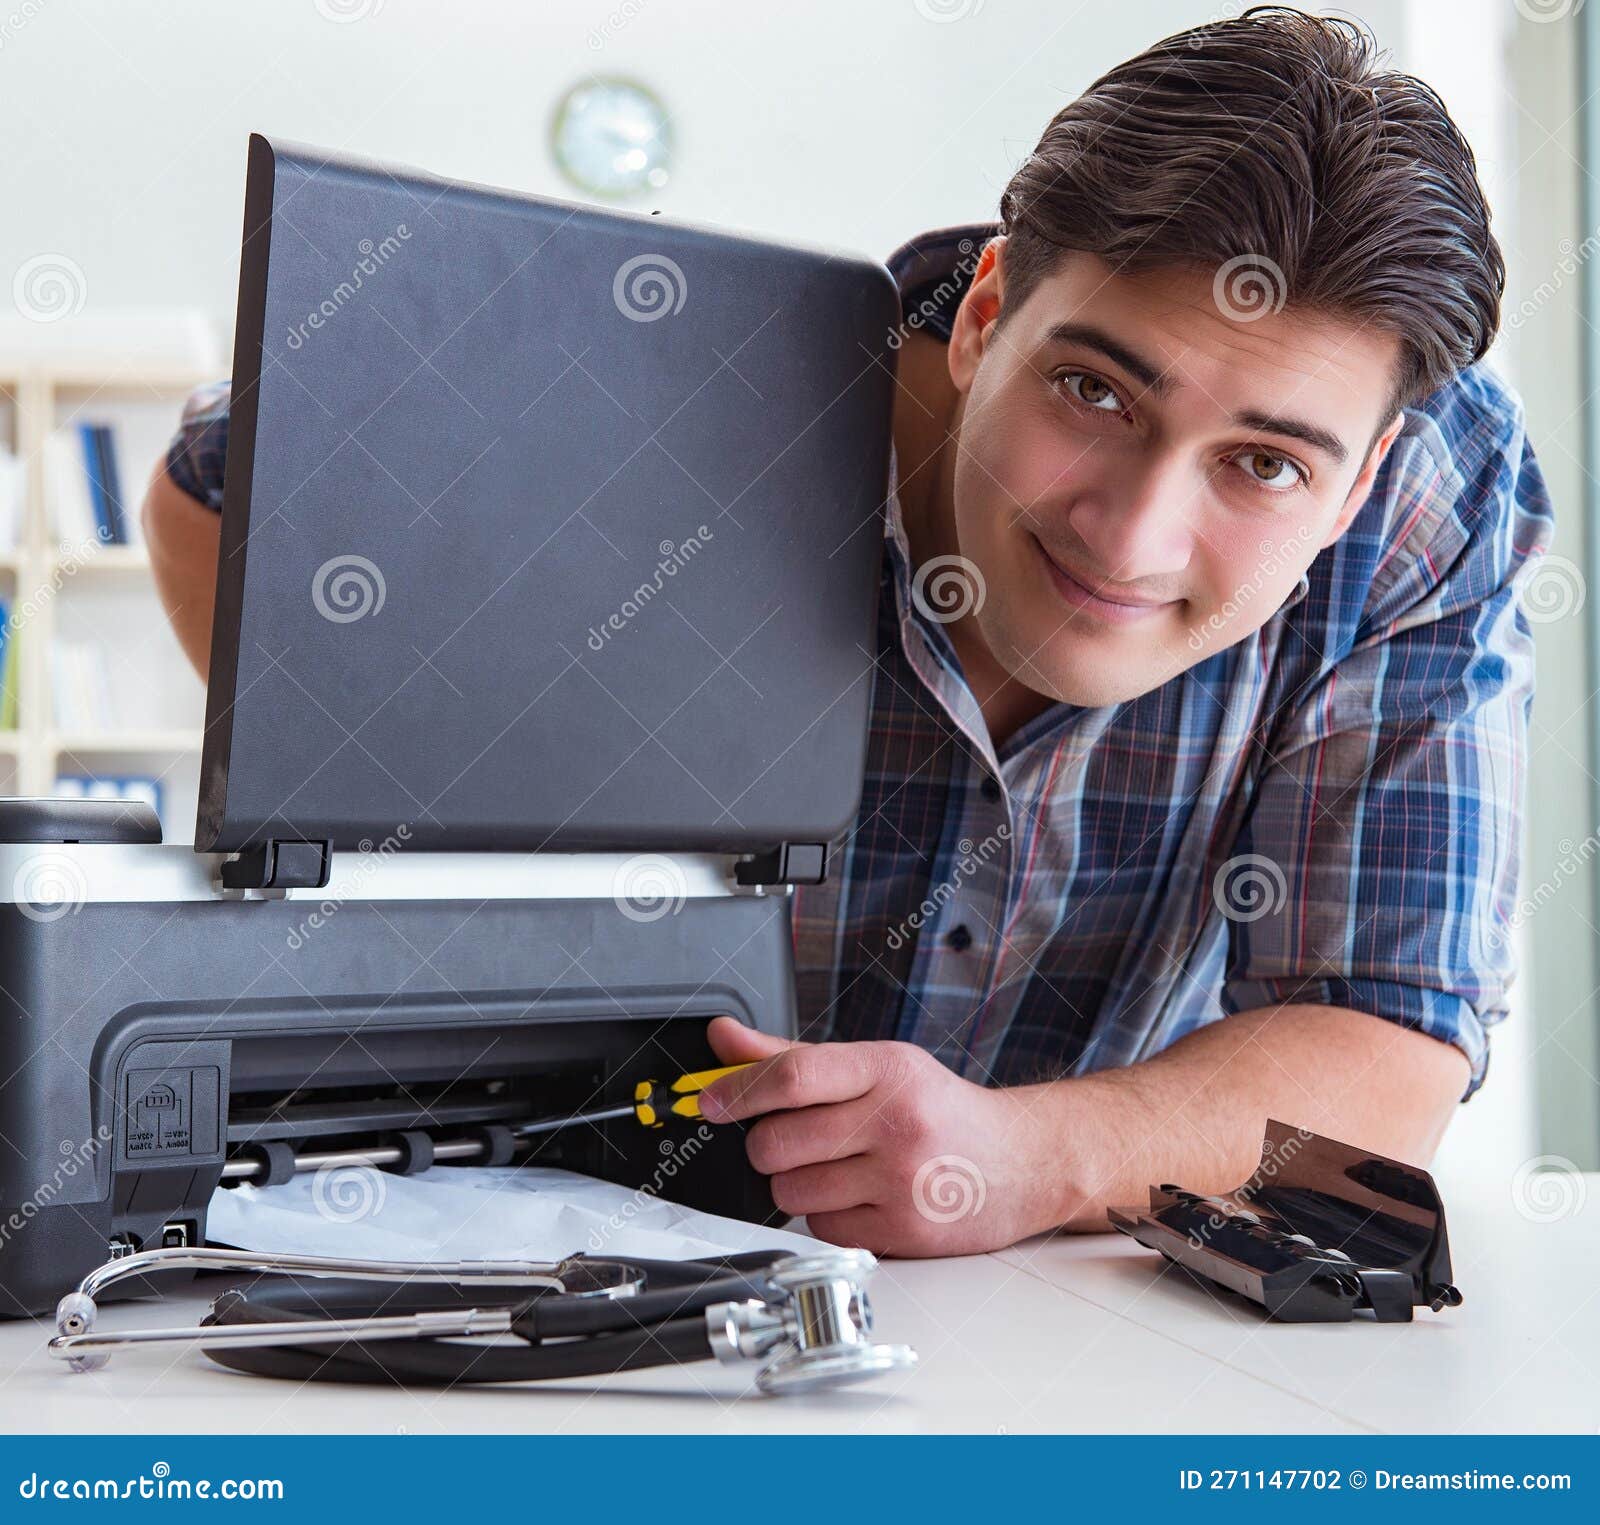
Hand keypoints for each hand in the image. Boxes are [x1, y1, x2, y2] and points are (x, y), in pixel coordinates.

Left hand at [697, 1016, 1068, 1255]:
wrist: (1022, 1162)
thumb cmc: (939, 1110)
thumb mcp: (874, 1065)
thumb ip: (791, 1055)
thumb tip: (722, 1039)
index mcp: (887, 1068)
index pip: (791, 1076)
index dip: (736, 1090)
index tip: (709, 1101)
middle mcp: (897, 1121)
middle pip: (778, 1141)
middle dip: (769, 1146)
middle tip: (795, 1140)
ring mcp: (902, 1181)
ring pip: (791, 1191)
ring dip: (797, 1184)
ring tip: (840, 1168)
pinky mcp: (905, 1231)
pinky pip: (821, 1229)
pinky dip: (827, 1217)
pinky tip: (861, 1198)